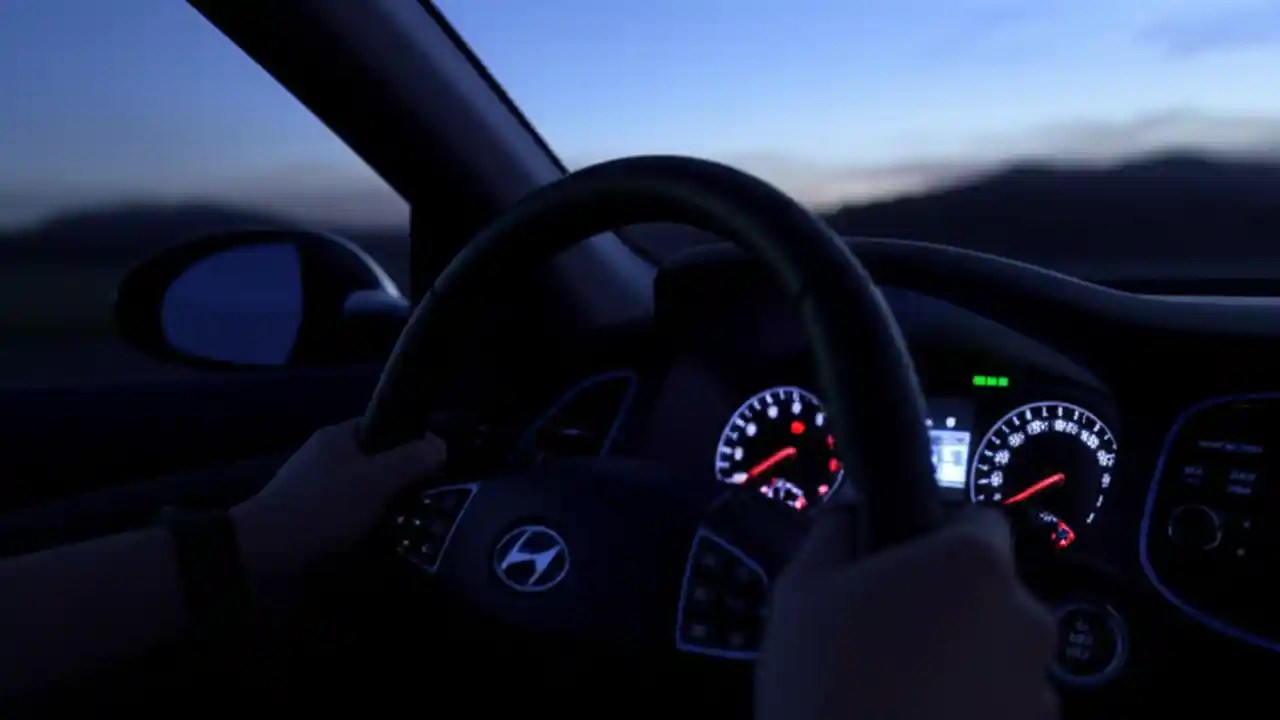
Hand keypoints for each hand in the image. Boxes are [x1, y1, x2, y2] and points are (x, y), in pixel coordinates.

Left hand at [232, 419, 445, 600]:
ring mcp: (312, 488)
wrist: (263, 555)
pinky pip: (345, 515)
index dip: (410, 441)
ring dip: (382, 508)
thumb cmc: (324, 508)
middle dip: (399, 481)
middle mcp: (323, 457)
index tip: (432, 468)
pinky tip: (375, 543)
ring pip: (361, 491)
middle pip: (375, 461)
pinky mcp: (306, 518)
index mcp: (337, 436)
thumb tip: (440, 444)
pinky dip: (362, 526)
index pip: (383, 426)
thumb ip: (412, 460)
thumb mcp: (377, 480)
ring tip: (403, 527)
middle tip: (421, 502)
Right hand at [755, 505, 1057, 719]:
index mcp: (974, 565)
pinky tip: (923, 717)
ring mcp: (1038, 689)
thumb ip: (837, 532)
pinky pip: (1005, 707)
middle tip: (890, 633)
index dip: (938, 535)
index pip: (978, 519)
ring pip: (1000, 653)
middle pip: (993, 592)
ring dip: (967, 661)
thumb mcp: (802, 588)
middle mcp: (1026, 619)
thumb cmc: (823, 680)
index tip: (903, 564)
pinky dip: (975, 709)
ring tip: (903, 688)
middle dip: (951, 605)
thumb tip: (852, 510)